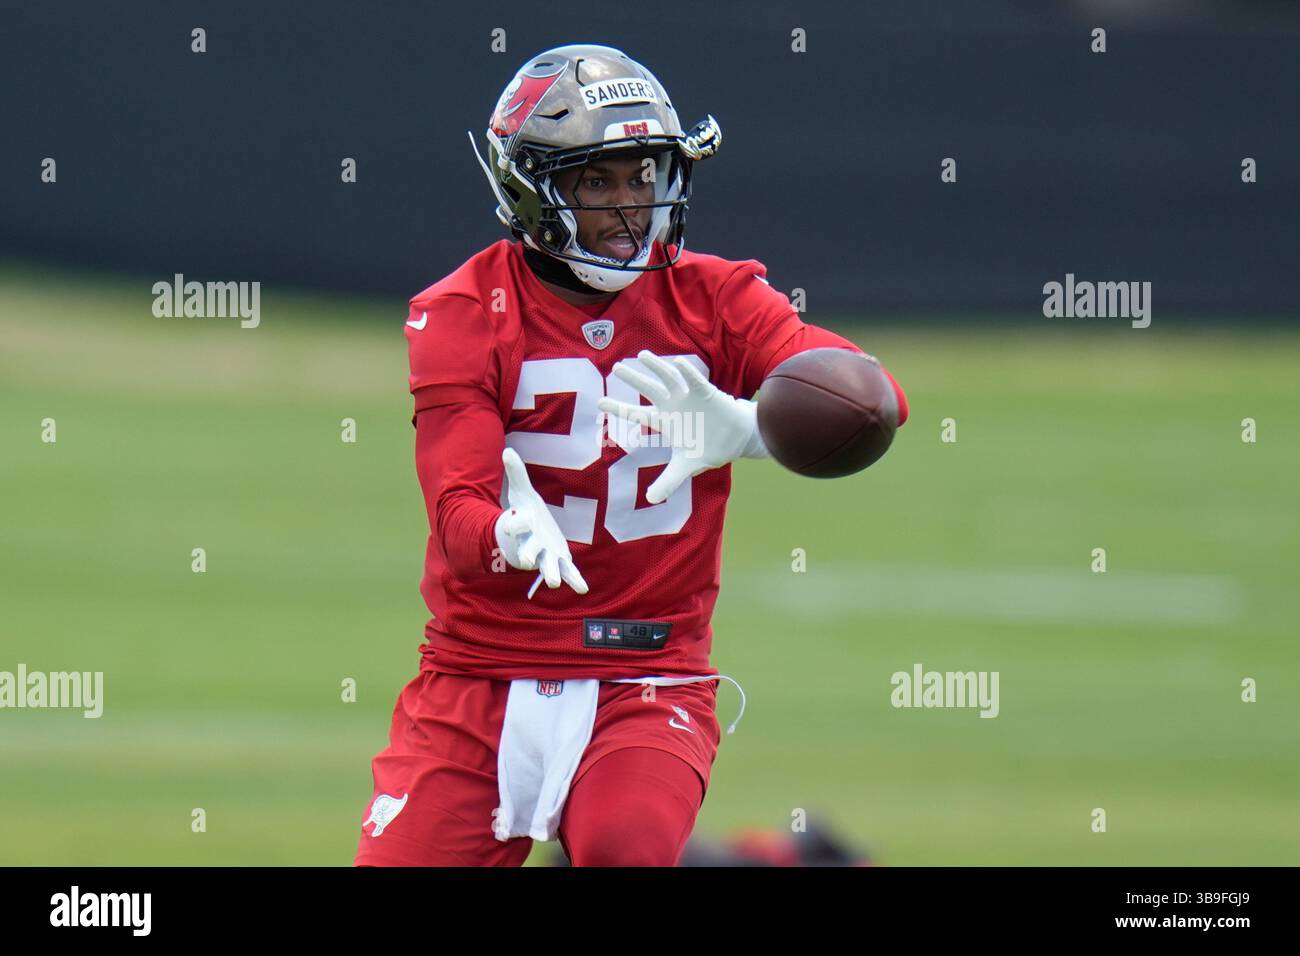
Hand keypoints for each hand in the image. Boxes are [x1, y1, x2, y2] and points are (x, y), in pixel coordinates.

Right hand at [495, 448, 587, 594]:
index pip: (516, 525)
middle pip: (528, 551)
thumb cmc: (524, 513)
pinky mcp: (560, 560)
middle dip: (527, 556)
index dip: (514, 524)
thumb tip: (507, 450)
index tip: (511, 523)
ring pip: (547, 566)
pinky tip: (582, 589)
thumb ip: (517, 473)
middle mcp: (532, 544)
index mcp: (523, 527)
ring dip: (550, 573)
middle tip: (526, 562)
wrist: (530, 535)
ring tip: (552, 582)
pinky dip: (574, 580)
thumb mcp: (522, 492)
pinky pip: (568, 571)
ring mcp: (546, 555)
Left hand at [597, 350, 766, 504]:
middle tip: (616, 368)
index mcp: (664, 421)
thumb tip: (651, 500)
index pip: (637, 413)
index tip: (599, 402)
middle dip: (634, 379)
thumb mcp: (686, 466)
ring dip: (657, 366)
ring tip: (642, 355)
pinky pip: (695, 381)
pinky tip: (679, 364)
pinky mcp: (706, 393)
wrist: (737, 438)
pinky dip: (688, 373)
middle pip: (649, 389)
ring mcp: (688, 396)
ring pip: (669, 378)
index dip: (619, 407)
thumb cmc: (708, 447)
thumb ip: (669, 481)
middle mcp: (672, 405)